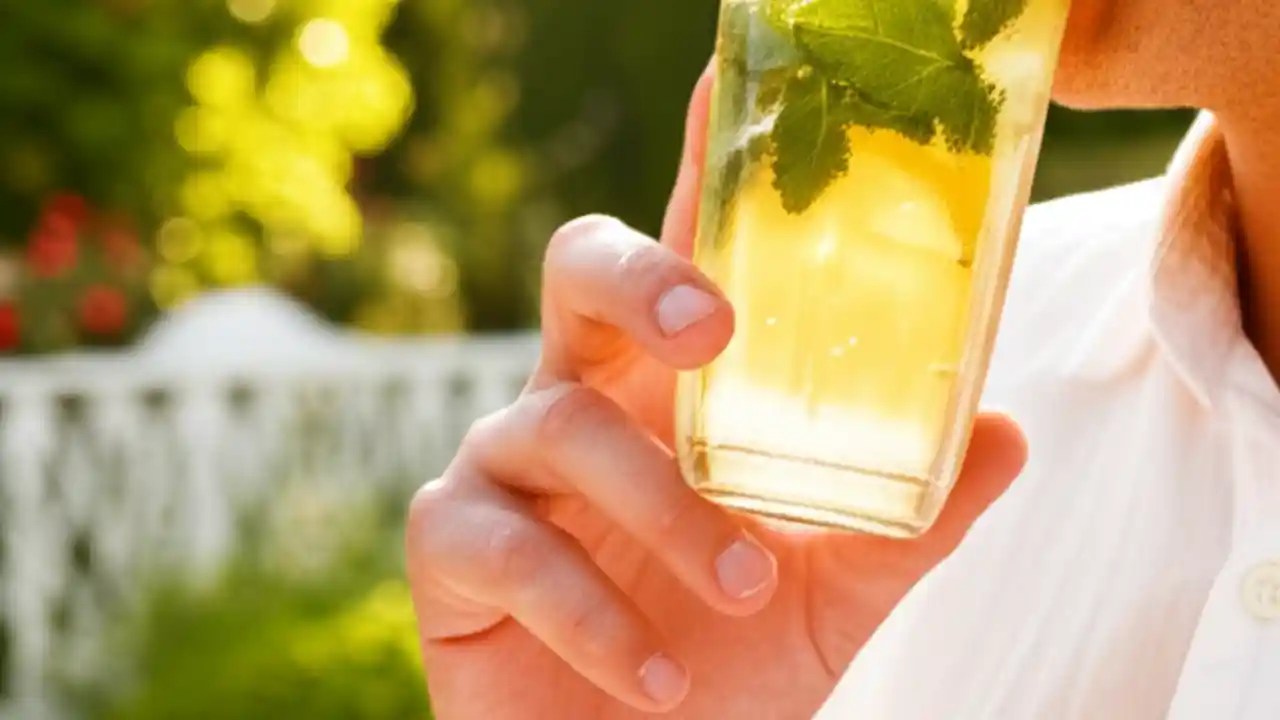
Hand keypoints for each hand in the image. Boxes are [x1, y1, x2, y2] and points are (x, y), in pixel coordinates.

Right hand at [405, 63, 1028, 719]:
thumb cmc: (727, 664)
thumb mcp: (836, 590)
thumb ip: (909, 515)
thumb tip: (1008, 432)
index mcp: (666, 390)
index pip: (684, 254)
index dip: (701, 169)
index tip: (728, 85)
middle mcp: (578, 398)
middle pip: (578, 274)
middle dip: (641, 279)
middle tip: (716, 331)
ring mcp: (502, 467)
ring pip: (559, 427)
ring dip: (667, 511)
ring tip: (754, 586)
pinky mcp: (450, 548)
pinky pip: (506, 546)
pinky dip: (595, 613)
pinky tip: (665, 676)